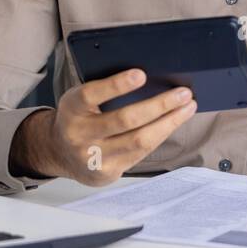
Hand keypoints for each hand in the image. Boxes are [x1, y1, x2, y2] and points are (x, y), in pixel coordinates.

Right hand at [10, 69, 195, 185]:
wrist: (59, 152)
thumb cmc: (78, 117)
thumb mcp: (80, 100)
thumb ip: (103, 92)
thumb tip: (150, 80)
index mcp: (71, 108)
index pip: (92, 94)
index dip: (117, 85)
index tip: (141, 74)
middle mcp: (79, 135)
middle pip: (125, 120)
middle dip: (159, 105)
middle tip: (183, 93)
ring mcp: (92, 157)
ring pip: (139, 140)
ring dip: (169, 123)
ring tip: (187, 107)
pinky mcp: (107, 173)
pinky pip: (141, 153)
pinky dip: (160, 136)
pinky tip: (172, 124)